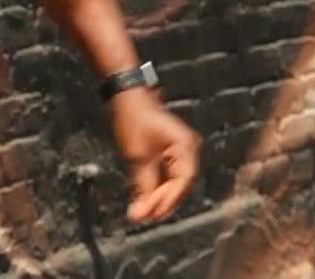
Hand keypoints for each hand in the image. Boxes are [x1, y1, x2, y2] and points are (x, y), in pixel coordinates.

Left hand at [109, 88, 200, 223]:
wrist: (127, 97)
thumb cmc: (134, 119)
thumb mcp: (138, 155)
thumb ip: (142, 186)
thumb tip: (141, 213)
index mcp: (185, 146)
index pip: (183, 181)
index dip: (169, 200)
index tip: (153, 215)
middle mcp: (187, 149)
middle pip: (181, 184)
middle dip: (163, 202)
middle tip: (146, 217)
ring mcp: (180, 151)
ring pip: (174, 182)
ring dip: (159, 197)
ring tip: (144, 212)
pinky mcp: (170, 153)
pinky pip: (167, 175)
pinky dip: (157, 187)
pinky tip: (145, 198)